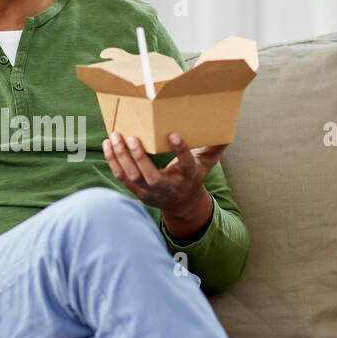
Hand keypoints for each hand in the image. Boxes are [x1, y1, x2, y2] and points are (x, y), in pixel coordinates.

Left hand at [102, 132, 227, 238]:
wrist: (180, 204)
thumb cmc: (191, 177)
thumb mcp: (205, 164)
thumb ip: (214, 148)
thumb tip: (228, 133)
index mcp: (187, 177)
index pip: (185, 164)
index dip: (180, 150)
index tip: (173, 134)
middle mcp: (167, 187)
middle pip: (150, 176)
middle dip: (139, 157)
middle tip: (130, 137)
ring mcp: (149, 191)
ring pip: (131, 177)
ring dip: (121, 157)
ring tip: (114, 136)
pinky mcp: (136, 191)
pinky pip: (121, 177)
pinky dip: (113, 161)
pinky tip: (108, 145)